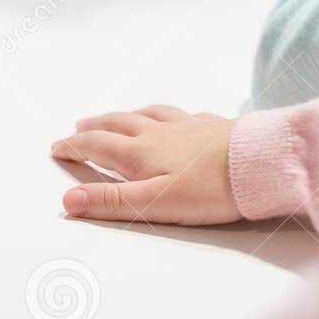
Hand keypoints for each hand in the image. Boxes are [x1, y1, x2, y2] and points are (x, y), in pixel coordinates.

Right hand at [50, 106, 240, 225]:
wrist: (261, 164)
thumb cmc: (211, 189)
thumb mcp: (155, 204)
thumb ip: (112, 201)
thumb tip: (68, 201)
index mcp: (140, 152)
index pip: (97, 145)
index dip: (73, 146)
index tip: (57, 146)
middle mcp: (160, 133)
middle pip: (118, 124)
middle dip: (94, 126)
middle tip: (79, 127)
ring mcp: (188, 126)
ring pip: (148, 114)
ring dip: (126, 115)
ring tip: (118, 116)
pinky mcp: (214, 126)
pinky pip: (184, 115)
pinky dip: (169, 115)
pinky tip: (177, 118)